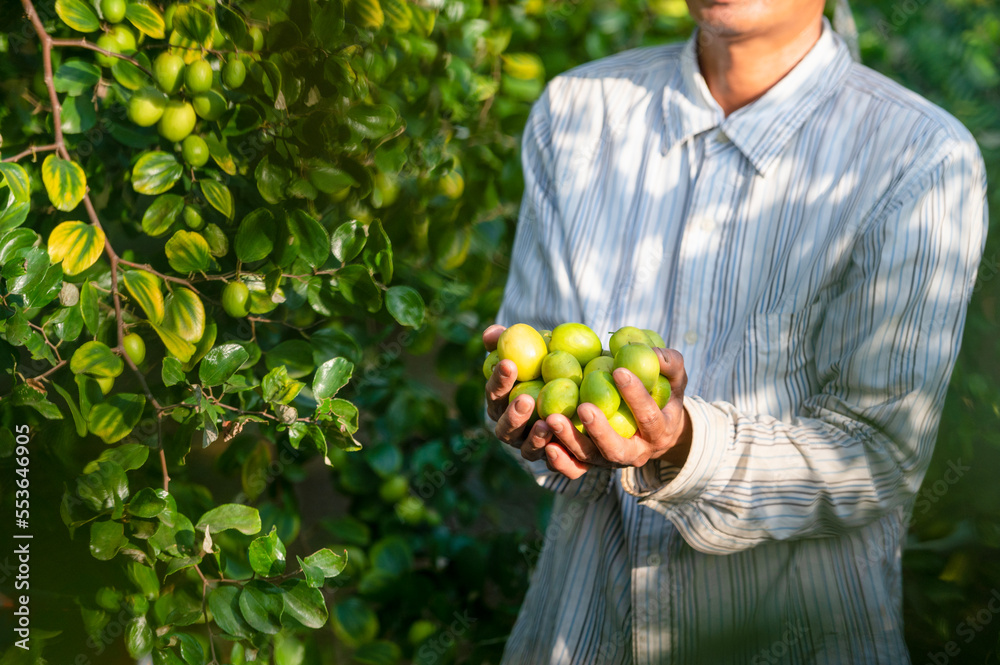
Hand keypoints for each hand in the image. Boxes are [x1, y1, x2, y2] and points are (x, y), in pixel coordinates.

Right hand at [483, 324, 559, 464]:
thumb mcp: (536, 349)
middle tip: (525, 398)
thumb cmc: (550, 366)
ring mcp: (534, 448)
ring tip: (547, 421)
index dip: (499, 381)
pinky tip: (566, 444)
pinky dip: (559, 459)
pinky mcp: (558, 461)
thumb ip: (511, 341)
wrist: (583, 391)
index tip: (510, 363)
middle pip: (505, 429)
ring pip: (528, 450)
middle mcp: (513, 431)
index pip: (494, 394)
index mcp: (502, 405)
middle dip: (513, 416)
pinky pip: (557, 465)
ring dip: (535, 438)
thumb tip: (492, 332)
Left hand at [544, 347, 692, 479]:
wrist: (655, 432)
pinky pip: (574, 468)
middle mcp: (635, 453)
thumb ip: (670, 364)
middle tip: (583, 407)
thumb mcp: (676, 381)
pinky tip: (546, 443)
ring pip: (589, 458)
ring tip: (551, 419)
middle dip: (599, 430)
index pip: (648, 417)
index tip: (619, 370)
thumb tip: (653, 351)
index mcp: (658, 433)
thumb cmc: (663, 397)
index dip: (636, 395)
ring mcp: (611, 462)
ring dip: (570, 441)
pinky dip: (560, 460)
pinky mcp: (591, 464)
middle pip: (616, 449)